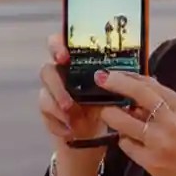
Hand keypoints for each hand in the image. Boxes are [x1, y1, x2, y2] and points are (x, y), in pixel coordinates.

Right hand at [38, 34, 106, 175]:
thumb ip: (117, 82)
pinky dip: (59, 124)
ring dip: (58, 106)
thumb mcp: (113, 91)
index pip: (59, 43)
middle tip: (68, 97)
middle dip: (55, 82)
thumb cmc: (105, 103)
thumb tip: (130, 77)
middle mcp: (59, 74)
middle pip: (47, 70)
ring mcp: (50, 93)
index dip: (57, 46)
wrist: (93, 132)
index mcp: (75, 61)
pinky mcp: (47, 112)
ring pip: (44, 95)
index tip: (65, 56)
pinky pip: (47, 115)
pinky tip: (70, 130)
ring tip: (72, 116)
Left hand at [94, 69, 175, 175]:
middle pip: (137, 96)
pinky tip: (130, 138)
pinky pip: (125, 144)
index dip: (126, 77)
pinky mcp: (149, 161)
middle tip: (101, 82)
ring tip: (111, 114)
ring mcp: (157, 143)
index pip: (150, 86)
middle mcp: (169, 123)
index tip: (110, 74)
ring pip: (122, 122)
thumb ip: (166, 101)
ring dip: (112, 115)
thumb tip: (138, 87)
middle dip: (113, 86)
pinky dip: (125, 138)